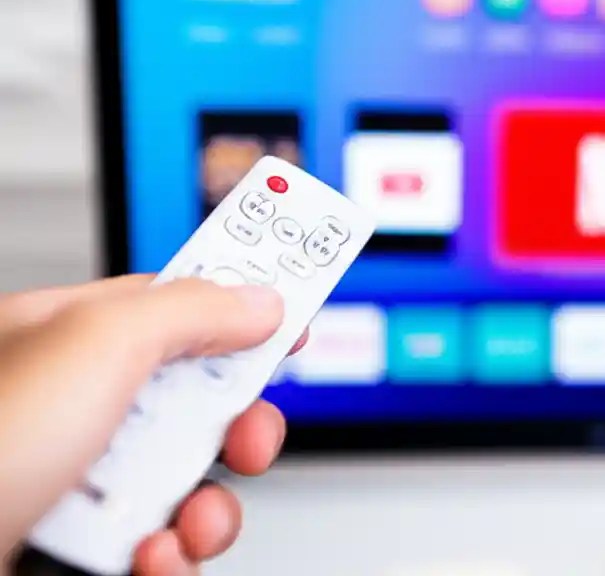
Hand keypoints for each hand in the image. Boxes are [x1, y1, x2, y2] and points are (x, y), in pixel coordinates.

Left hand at [0, 275, 303, 573]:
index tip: (295, 310)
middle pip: (195, 398)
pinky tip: (145, 557)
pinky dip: (167, 558)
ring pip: (185, 481)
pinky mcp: (76, 547)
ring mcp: (72, 479)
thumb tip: (257, 300)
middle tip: (249, 434)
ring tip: (184, 520)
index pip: (173, 301)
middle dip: (238, 423)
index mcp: (62, 337)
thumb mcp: (93, 348)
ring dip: (205, 508)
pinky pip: (156, 545)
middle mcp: (68, 407)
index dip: (240, 302)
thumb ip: (189, 309)